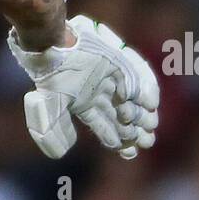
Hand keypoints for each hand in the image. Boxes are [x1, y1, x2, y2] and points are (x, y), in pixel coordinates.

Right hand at [8, 14, 159, 159]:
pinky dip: (146, 89)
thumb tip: (59, 154)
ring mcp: (110, 75)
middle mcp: (99, 91)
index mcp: (84, 104)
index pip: (104, 126)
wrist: (54, 45)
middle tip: (147, 142)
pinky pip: (138, 76)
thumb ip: (54, 129)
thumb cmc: (51, 75)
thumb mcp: (48, 106)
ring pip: (133, 100)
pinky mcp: (119, 59)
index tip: (130, 154)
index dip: (117, 141)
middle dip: (135, 131)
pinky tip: (150, 103)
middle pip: (122, 116)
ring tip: (149, 127)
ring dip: (142, 114)